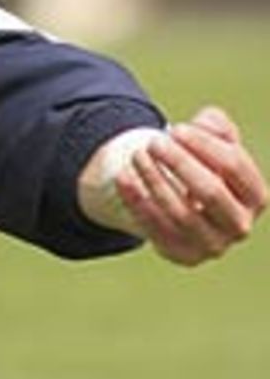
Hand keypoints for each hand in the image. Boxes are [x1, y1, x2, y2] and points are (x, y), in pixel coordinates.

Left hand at [114, 107, 266, 265]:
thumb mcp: (214, 142)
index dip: (204, 144)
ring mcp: (213, 245)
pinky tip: (123, 176)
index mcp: (256, 196)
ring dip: (154, 180)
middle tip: (153, 143)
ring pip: (181, 212)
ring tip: (136, 154)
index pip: (234, 166)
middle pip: (211, 192)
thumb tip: (204, 123)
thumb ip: (215, 125)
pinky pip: (156, 229)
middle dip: (179, 163)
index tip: (176, 129)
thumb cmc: (204, 166)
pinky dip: (137, 201)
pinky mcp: (184, 255)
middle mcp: (240, 225)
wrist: (185, 205)